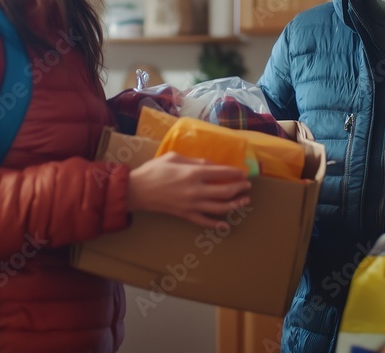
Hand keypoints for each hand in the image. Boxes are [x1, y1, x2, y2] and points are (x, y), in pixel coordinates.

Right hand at [128, 152, 251, 229]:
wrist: (137, 190)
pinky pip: (204, 222)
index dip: (235, 173)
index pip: (222, 173)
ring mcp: (191, 205)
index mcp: (193, 173)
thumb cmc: (154, 170)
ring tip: (244, 202)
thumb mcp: (175, 157)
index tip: (243, 173)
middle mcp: (196, 190)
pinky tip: (226, 226)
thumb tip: (212, 165)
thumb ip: (196, 161)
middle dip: (239, 188)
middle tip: (247, 186)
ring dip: (235, 205)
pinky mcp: (185, 215)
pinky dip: (216, 225)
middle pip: (225, 191)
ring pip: (219, 208)